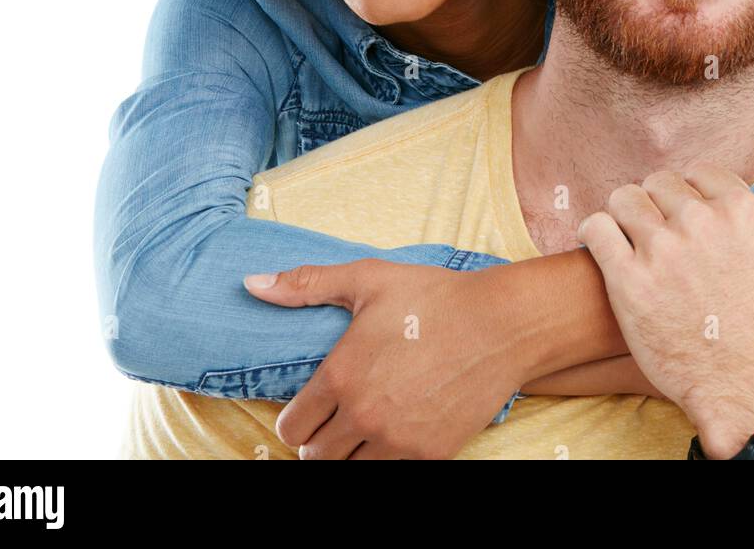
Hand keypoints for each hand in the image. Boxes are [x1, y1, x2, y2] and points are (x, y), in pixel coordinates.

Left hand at [243, 260, 521, 458]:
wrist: (502, 324)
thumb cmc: (434, 297)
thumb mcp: (369, 279)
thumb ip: (306, 285)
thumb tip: (251, 283)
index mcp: (341, 375)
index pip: (292, 427)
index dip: (297, 419)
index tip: (311, 408)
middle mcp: (364, 414)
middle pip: (316, 457)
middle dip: (320, 440)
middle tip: (336, 421)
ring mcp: (398, 440)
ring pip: (349, 470)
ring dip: (351, 454)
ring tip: (365, 429)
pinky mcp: (430, 455)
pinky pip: (389, 473)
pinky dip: (387, 458)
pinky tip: (397, 432)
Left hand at [578, 148, 753, 458]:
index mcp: (743, 210)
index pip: (699, 172)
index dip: (694, 194)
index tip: (693, 219)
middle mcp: (700, 223)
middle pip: (659, 183)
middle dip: (659, 204)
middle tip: (663, 235)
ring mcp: (662, 252)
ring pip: (624, 199)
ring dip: (625, 215)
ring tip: (633, 241)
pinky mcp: (628, 283)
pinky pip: (597, 229)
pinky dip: (598, 234)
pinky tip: (610, 252)